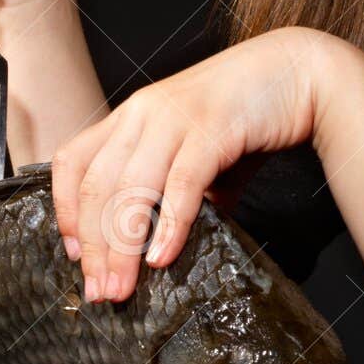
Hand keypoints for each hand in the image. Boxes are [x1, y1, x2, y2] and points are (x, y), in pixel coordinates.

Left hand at [50, 28, 336, 300]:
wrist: (298, 72)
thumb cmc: (248, 113)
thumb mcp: (199, 151)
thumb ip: (179, 191)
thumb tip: (168, 243)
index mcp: (131, 115)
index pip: (73, 162)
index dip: (65, 212)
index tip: (75, 256)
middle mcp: (142, 112)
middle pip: (96, 185)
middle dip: (93, 246)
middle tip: (99, 291)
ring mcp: (175, 117)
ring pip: (130, 188)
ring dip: (121, 246)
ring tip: (122, 287)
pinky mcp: (212, 126)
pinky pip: (181, 182)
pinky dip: (168, 224)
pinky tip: (162, 258)